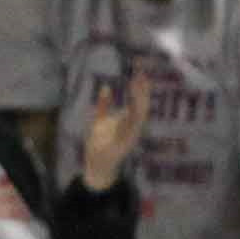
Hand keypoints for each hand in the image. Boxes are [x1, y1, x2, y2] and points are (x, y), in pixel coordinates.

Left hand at [78, 67, 147, 188]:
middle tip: (141, 73)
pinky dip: (132, 121)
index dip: (140, 86)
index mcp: (129, 122)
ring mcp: (129, 138)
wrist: (97, 168)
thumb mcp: (99, 121)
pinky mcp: (122, 146)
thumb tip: (106, 87)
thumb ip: (104, 105)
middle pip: (142, 107)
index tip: (139, 70)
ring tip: (138, 87)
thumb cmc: (99, 145)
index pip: (138, 101)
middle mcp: (133, 129)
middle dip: (142, 91)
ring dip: (140, 102)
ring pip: (138, 118)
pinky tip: (133, 109)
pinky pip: (128, 132)